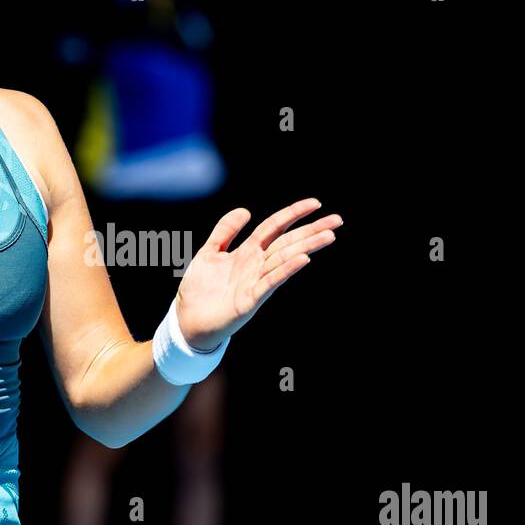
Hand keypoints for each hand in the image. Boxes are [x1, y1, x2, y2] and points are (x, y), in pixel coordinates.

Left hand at [174, 198, 340, 349]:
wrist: (187, 321)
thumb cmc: (199, 290)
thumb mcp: (210, 252)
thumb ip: (226, 230)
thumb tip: (246, 210)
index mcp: (246, 253)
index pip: (274, 227)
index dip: (293, 214)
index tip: (316, 204)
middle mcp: (255, 265)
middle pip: (287, 242)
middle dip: (312, 230)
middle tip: (338, 220)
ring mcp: (255, 282)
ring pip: (285, 259)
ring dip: (307, 246)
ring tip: (328, 235)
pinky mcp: (250, 300)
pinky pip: (271, 282)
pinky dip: (286, 270)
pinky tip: (304, 260)